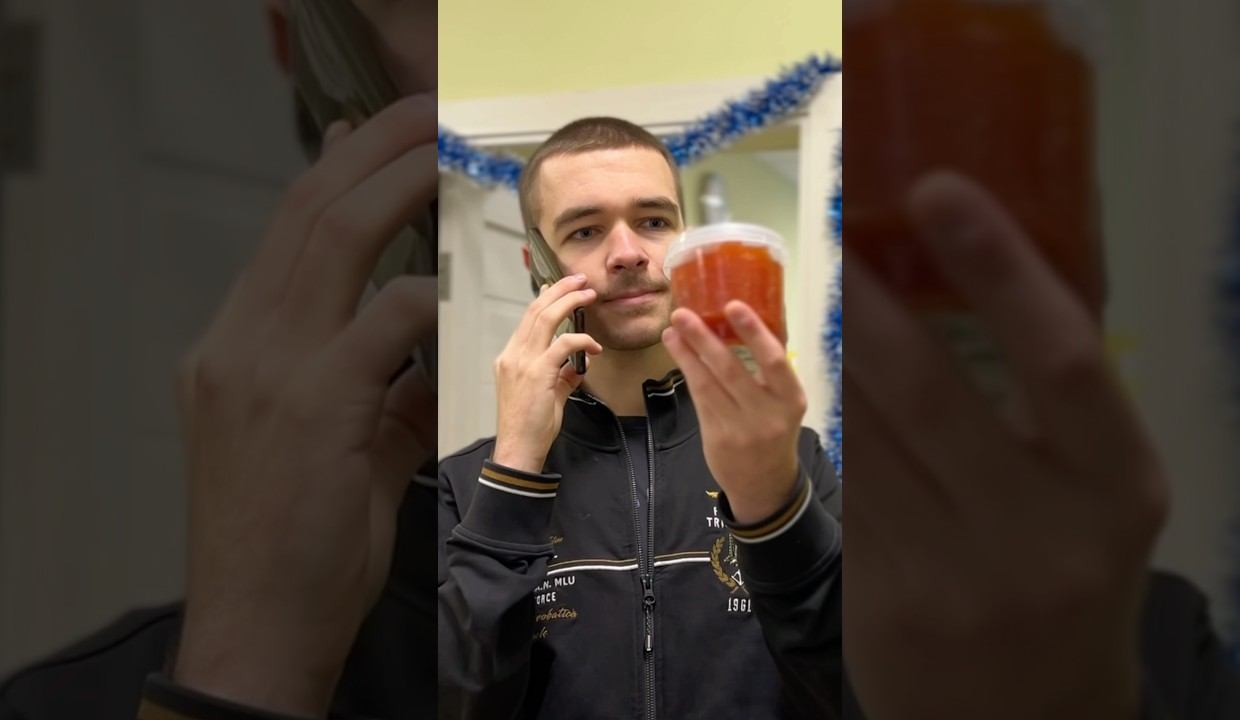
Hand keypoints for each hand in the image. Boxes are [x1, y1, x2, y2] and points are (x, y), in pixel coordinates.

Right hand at [172, 95, 437, 716]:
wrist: (259, 620)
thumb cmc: (294, 536)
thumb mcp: (328, 442)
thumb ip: (374, 380)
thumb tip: (421, 334)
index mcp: (234, 346)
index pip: (285, 237)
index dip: (333, 178)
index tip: (370, 137)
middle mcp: (238, 342)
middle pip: (306, 217)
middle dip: (371, 154)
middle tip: (420, 115)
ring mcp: (268, 369)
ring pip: (330, 242)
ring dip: (395, 189)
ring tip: (439, 154)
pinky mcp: (315, 404)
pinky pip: (381, 320)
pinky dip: (420, 296)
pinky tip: (448, 291)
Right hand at [491, 275, 602, 472]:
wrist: (518, 449)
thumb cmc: (530, 426)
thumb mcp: (547, 396)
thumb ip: (561, 377)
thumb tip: (577, 367)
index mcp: (510, 357)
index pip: (528, 318)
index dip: (546, 298)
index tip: (562, 287)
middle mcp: (513, 355)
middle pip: (536, 310)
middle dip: (560, 290)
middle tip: (581, 281)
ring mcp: (522, 362)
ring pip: (545, 318)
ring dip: (569, 302)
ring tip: (588, 294)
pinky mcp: (537, 373)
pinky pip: (563, 345)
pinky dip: (581, 340)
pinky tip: (594, 346)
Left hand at [661, 303, 805, 523]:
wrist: (765, 483)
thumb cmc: (773, 429)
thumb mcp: (783, 403)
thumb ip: (768, 372)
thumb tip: (739, 321)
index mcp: (792, 399)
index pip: (774, 360)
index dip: (753, 331)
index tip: (733, 305)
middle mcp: (768, 414)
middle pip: (730, 370)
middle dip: (703, 338)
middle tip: (683, 313)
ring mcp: (741, 428)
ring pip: (707, 384)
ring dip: (686, 353)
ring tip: (672, 329)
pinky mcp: (717, 437)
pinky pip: (699, 398)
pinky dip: (687, 372)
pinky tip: (677, 352)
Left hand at [843, 171, 1167, 718]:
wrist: (1027, 714)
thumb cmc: (1070, 570)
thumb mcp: (1096, 495)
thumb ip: (1054, 408)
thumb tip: (973, 270)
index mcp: (1116, 488)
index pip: (1062, 357)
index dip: (998, 265)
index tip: (940, 188)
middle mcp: (1039, 531)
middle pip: (928, 389)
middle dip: (870, 300)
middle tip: (842, 226)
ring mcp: (955, 573)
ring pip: (868, 432)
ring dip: (838, 350)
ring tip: (829, 288)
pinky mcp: (883, 600)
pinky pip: (845, 486)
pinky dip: (831, 421)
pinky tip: (822, 378)